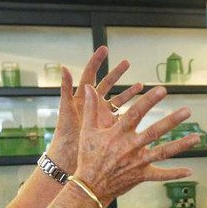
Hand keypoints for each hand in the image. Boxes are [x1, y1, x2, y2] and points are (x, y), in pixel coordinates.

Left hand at [46, 47, 143, 172]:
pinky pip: (122, 116)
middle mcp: (92, 104)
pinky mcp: (108, 127)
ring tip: (141, 84)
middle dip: (117, 73)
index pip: (90, 74)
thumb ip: (65, 89)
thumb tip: (64, 67)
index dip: (97, 61)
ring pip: (117, 99)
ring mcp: (101, 116)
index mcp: (81, 97)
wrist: (69, 158)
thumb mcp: (66, 110)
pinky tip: (143, 107)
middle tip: (127, 62)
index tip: (105, 49)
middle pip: (106, 84)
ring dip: (128, 91)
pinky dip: (132, 111)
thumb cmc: (65, 134)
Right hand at [70, 83, 200, 206]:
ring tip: (196, 137)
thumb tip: (88, 87)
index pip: (136, 113)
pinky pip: (160, 175)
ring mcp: (138, 162)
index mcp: (118, 134)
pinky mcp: (141, 175)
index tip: (162, 90)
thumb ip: (91, 108)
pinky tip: (189, 171)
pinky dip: (175, 173)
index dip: (149, 101)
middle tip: (187, 110)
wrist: (89, 187)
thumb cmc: (88, 157)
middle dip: (172, 120)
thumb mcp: (87, 131)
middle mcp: (130, 147)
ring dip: (180, 144)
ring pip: (163, 152)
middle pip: (155, 131)